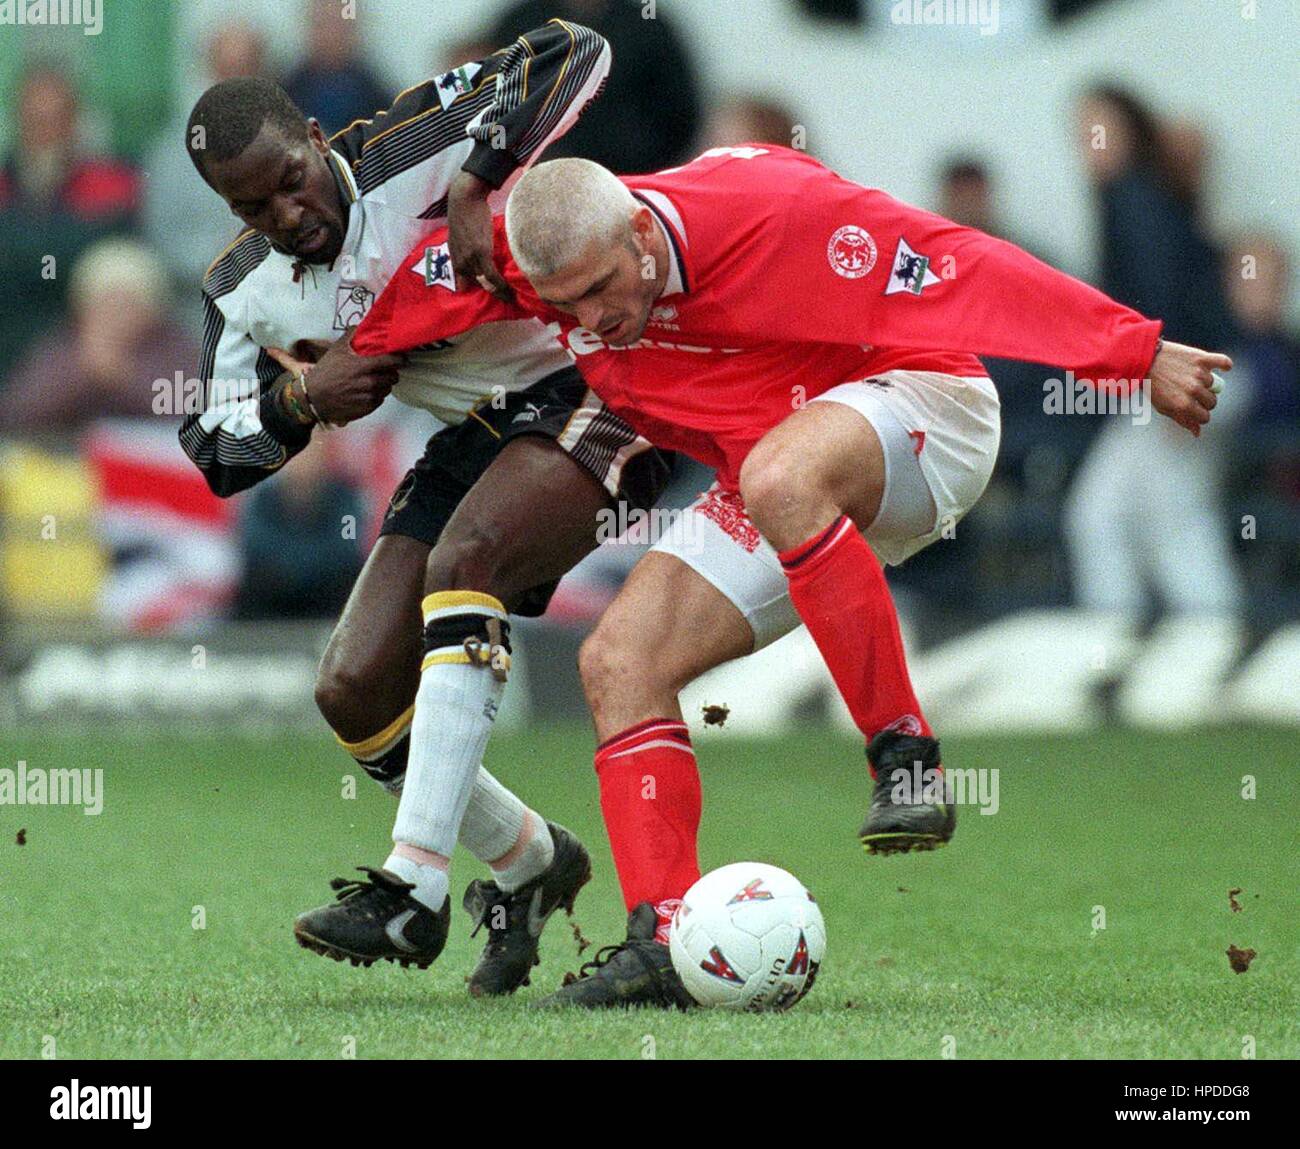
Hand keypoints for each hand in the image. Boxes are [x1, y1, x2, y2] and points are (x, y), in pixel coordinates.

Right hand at [265, 328, 404, 425]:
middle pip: (393, 376)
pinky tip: (363, 392)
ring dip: (382, 385)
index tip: (400, 357)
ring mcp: (369, 397)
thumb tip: (362, 325)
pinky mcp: (368, 409)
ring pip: (387, 389)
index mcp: (363, 365)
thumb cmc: (325, 372)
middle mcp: (369, 382)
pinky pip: (379, 400)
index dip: (399, 358)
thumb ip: (352, 335)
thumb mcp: (336, 349)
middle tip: (381, 370)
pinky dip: (375, 396)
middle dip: (389, 372)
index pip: (392, 361)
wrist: (314, 397)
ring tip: (370, 381)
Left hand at [447, 169, 513, 301]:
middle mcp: (461, 262)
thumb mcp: (457, 236)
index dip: (479, 290)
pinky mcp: (482, 254)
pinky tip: (510, 292)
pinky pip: (492, 277)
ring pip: (486, 284)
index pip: (464, 283)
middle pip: (478, 285)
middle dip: (492, 294)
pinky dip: (501, 286)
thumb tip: (474, 256)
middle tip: (507, 299)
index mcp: (455, 259)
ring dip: (500, 293)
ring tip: (512, 298)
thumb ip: (462, 250)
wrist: (465, 199)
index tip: (492, 295)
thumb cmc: (464, 214)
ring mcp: (471, 259)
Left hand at [1149, 339, 1232, 437]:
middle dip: (1204, 401)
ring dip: (1205, 382)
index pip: (1204, 417)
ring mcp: (1199, 374)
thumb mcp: (1163, 407)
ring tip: (1190, 377)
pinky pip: (1223, 362)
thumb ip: (1182, 420)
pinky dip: (1225, 364)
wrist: (1144, 360)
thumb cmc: (1153, 386)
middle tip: (1192, 393)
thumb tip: (1198, 433)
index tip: (1195, 409)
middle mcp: (1193, 390)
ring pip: (1214, 385)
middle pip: (1212, 402)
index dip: (1200, 415)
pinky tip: (1224, 368)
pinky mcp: (1201, 358)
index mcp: (1184, 405)